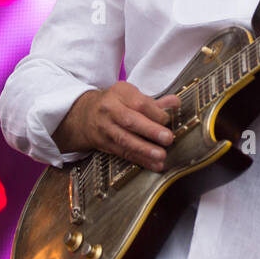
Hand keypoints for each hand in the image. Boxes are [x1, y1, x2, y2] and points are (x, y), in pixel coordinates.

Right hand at [53, 81, 180, 172]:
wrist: (83, 115)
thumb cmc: (114, 103)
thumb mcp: (130, 95)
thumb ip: (154, 101)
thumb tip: (176, 103)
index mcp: (119, 93)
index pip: (139, 102)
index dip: (155, 112)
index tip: (168, 120)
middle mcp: (110, 109)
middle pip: (130, 120)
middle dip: (150, 130)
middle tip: (168, 138)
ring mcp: (105, 128)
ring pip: (125, 140)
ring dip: (145, 150)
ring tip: (161, 156)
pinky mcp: (104, 144)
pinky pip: (123, 153)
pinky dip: (140, 160)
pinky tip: (154, 165)